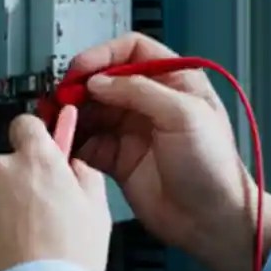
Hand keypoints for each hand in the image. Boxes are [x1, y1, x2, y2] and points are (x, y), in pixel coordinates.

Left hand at [0, 109, 109, 270]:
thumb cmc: (68, 263)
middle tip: (35, 219)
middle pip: (7, 168)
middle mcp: (0, 170)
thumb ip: (84, 178)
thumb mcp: (98, 212)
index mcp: (38, 161)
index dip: (34, 139)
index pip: (27, 125)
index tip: (38, 149)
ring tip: (18, 247)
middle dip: (18, 187)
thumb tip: (74, 167)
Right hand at [70, 32, 270, 270]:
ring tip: (57, 118)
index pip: (132, 51)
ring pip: (92, 111)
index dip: (104, 55)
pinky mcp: (119, 159)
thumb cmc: (214, 167)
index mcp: (175, 82)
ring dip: (72, 113)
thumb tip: (100, 80)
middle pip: (105, 81)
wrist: (211, 219)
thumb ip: (140, 91)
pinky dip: (73, 141)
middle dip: (81, 86)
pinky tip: (65, 141)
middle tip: (61, 95)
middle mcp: (151, 103)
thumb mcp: (184, 115)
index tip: (83, 68)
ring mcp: (134, 131)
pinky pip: (88, 143)